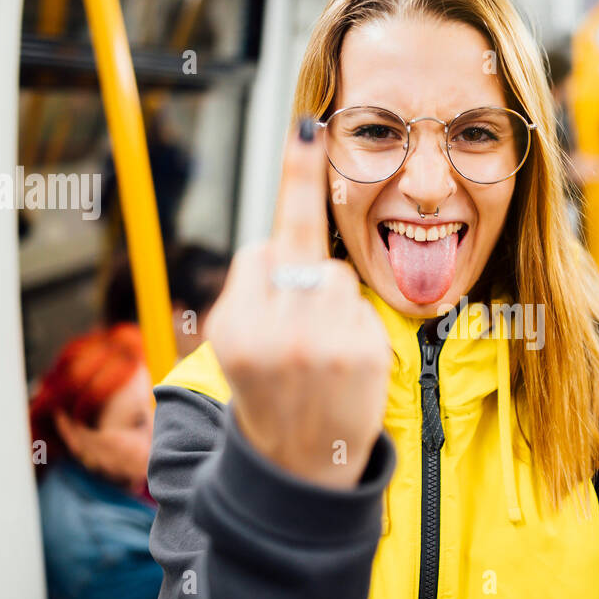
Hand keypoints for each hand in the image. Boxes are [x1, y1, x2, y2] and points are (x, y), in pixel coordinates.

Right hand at [205, 119, 392, 489]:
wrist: (300, 468)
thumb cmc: (270, 393)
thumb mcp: (237, 345)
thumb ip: (255, 289)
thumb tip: (279, 238)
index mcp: (234, 328)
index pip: (265, 251)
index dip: (283, 219)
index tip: (307, 130)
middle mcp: (275, 333)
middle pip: (302, 254)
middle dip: (303, 268)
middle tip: (303, 207)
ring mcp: (322, 344)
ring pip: (337, 276)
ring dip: (331, 299)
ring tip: (319, 352)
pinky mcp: (364, 352)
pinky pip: (361, 303)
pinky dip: (355, 322)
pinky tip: (343, 363)